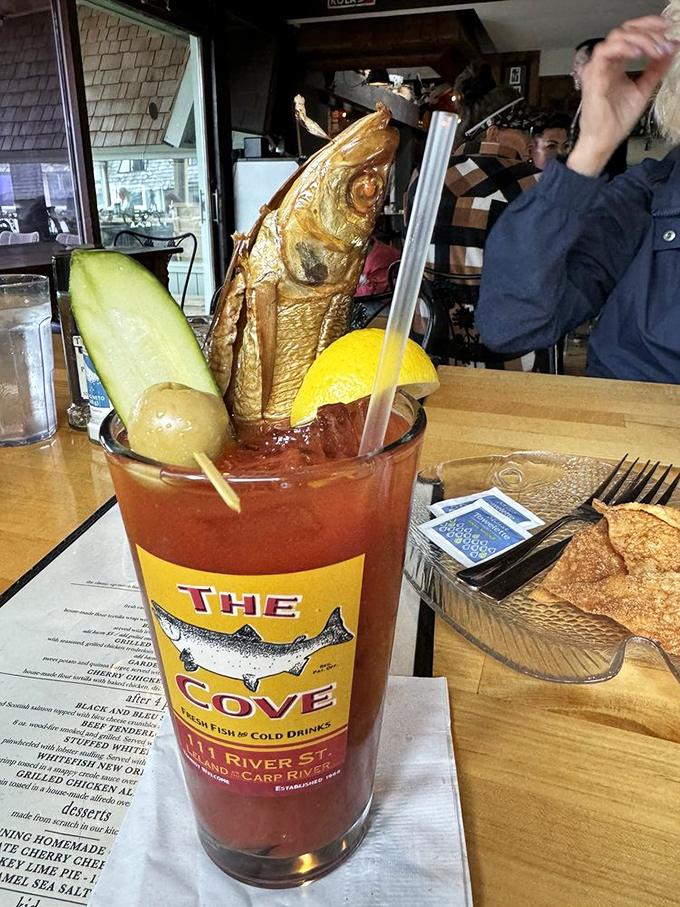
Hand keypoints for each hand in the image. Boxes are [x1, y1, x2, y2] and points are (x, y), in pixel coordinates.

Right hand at [569, 15, 678, 175]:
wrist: (603, 141)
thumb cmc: (615, 121)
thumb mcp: (644, 89)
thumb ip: (655, 69)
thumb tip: (670, 50)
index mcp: (615, 64)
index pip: (630, 35)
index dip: (649, 27)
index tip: (668, 29)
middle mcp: (605, 64)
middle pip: (624, 31)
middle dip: (648, 31)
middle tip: (665, 40)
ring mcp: (597, 69)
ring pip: (617, 37)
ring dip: (640, 39)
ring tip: (655, 49)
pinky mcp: (593, 77)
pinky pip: (606, 53)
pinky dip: (624, 48)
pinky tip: (639, 53)